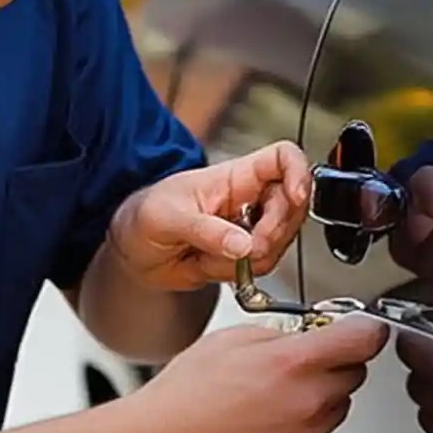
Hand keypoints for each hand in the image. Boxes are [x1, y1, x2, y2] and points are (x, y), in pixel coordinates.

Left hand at [109, 141, 310, 291]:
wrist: (133, 251)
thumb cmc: (145, 216)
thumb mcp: (167, 218)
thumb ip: (206, 231)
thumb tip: (244, 245)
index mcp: (234, 176)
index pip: (283, 158)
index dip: (299, 174)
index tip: (296, 197)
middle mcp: (250, 199)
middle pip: (293, 207)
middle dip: (273, 232)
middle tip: (246, 246)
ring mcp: (250, 228)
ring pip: (280, 243)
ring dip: (247, 259)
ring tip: (209, 254)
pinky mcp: (245, 255)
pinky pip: (262, 267)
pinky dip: (238, 274)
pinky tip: (210, 265)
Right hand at [131, 316, 388, 432]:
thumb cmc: (185, 395)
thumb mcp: (232, 339)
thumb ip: (280, 333)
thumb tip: (306, 334)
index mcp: (292, 363)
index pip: (364, 339)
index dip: (365, 329)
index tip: (362, 328)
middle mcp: (307, 404)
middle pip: (353, 374)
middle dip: (333, 362)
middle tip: (297, 361)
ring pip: (335, 408)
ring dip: (316, 396)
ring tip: (269, 395)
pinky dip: (300, 428)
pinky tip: (264, 421)